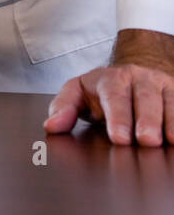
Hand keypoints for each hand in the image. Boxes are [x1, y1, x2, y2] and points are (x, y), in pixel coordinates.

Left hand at [44, 30, 173, 144]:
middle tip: (147, 141)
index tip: (120, 138)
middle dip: (147, 119)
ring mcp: (162, 85)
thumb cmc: (103, 90)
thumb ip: (63, 107)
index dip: (117, 116)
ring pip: (170, 99)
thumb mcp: (78, 92)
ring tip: (170, 141)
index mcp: (112, 79)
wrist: (133, 73)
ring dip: (171, 120)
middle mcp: (139, 79)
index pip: (114, 95)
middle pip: (145, 97)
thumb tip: (52, 126)